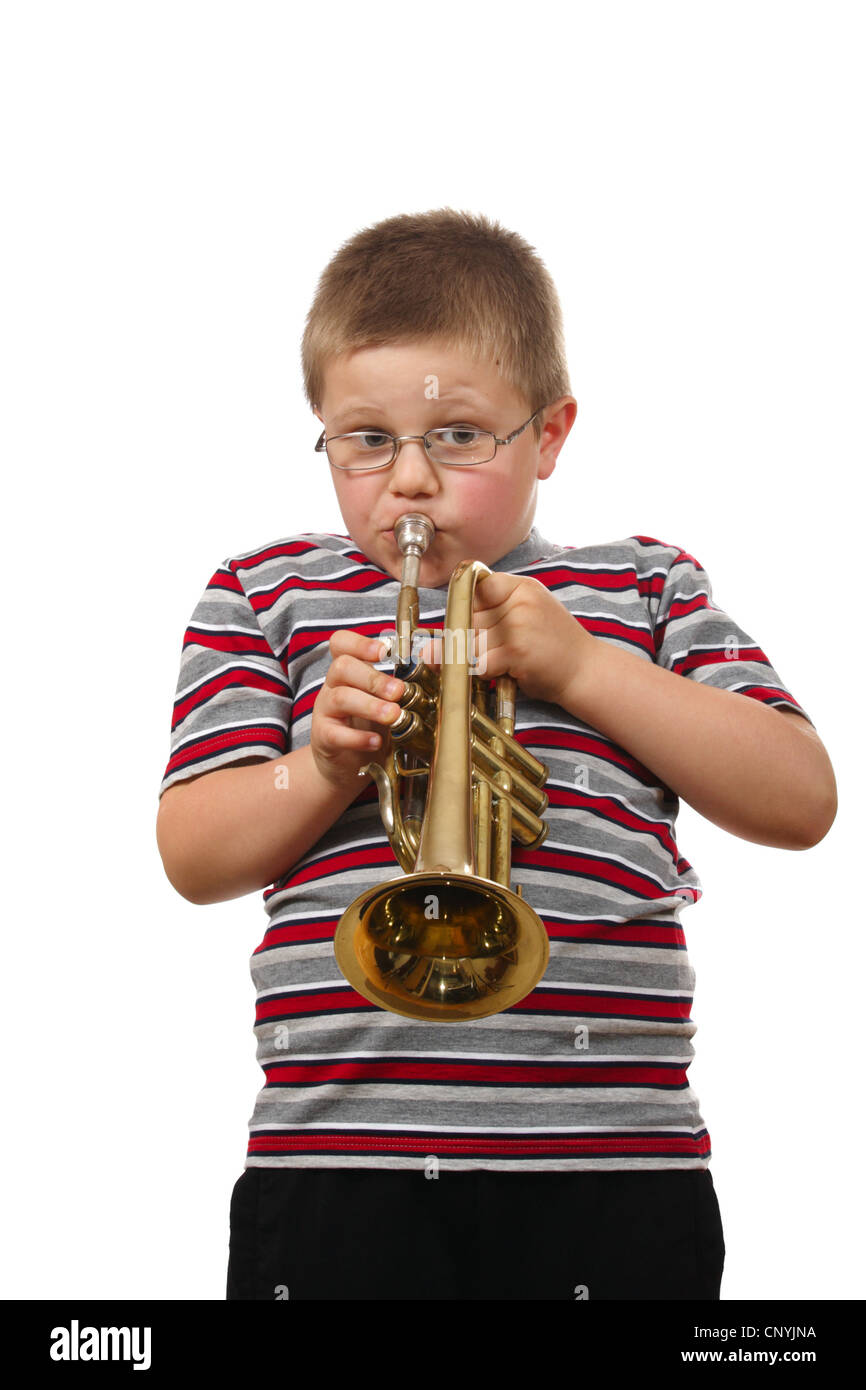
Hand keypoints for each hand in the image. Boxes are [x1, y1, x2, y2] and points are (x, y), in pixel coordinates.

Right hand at [310, 631, 405, 789]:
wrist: (349, 763)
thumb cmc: (372, 723)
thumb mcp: (390, 698)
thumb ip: (412, 674)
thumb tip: (436, 651)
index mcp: (350, 669)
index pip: (341, 643)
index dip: (360, 643)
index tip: (385, 651)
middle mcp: (334, 685)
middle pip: (342, 667)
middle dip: (374, 678)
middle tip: (399, 691)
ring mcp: (326, 710)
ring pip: (339, 698)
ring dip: (370, 705)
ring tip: (394, 715)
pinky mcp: (324, 737)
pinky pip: (335, 733)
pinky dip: (358, 737)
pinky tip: (377, 741)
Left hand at [419, 571, 596, 708]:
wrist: (587, 671)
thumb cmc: (553, 648)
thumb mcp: (527, 616)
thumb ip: (488, 617)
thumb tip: (434, 639)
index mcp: (521, 587)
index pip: (473, 587)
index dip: (462, 608)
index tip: (464, 624)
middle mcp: (519, 600)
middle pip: (466, 617)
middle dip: (463, 640)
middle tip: (476, 653)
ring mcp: (517, 624)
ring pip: (468, 641)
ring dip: (469, 660)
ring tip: (491, 664)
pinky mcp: (515, 649)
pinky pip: (477, 662)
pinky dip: (479, 674)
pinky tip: (497, 674)